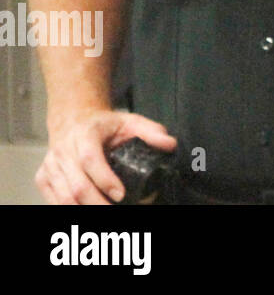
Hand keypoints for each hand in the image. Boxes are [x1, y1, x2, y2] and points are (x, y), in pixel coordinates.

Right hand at [35, 109, 176, 204]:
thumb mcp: (130, 121)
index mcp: (85, 134)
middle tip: (117, 211)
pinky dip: (69, 209)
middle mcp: (63, 150)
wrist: (73, 120)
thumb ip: (151, 131)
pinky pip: (53, 200)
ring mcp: (51, 165)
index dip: (104, 179)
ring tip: (105, 212)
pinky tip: (87, 210)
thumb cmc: (104, 125)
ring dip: (84, 210)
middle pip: (77, 185)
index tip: (121, 194)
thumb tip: (170, 144)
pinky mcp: (43, 178)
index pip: (90, 159)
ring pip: (64, 197)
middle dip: (97, 203)